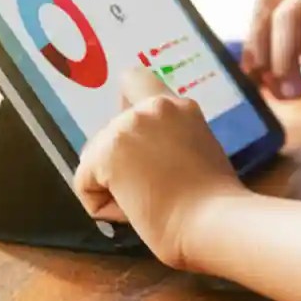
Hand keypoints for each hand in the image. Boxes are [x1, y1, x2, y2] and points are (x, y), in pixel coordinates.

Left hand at [72, 68, 246, 269]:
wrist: (214, 222)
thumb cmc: (214, 203)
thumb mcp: (197, 153)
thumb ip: (170, 139)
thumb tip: (138, 155)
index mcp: (179, 107)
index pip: (136, 79)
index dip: (125, 106)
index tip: (134, 137)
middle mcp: (152, 107)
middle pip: (109, 131)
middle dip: (118, 161)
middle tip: (151, 190)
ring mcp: (127, 125)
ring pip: (95, 158)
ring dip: (112, 184)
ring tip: (149, 202)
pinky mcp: (106, 151)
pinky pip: (85, 183)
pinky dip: (102, 204)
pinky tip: (134, 212)